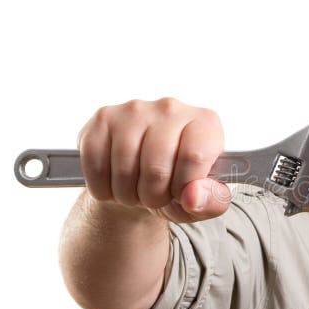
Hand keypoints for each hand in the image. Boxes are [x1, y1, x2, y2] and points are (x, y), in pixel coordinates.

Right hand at [77, 97, 230, 222]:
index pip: (194, 158)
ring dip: (128, 195)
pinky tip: (116, 183)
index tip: (182, 194)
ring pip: (124, 169)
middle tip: (157, 198)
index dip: (184, 188)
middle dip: (154, 197)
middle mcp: (171, 107)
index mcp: (206, 122)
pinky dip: (103, 188)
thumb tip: (193, 197)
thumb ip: (212, 201)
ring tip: (138, 192)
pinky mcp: (103, 118)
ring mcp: (135, 110)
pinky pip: (96, 166)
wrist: (145, 179)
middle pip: (156, 168)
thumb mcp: (206, 201)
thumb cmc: (181, 186)